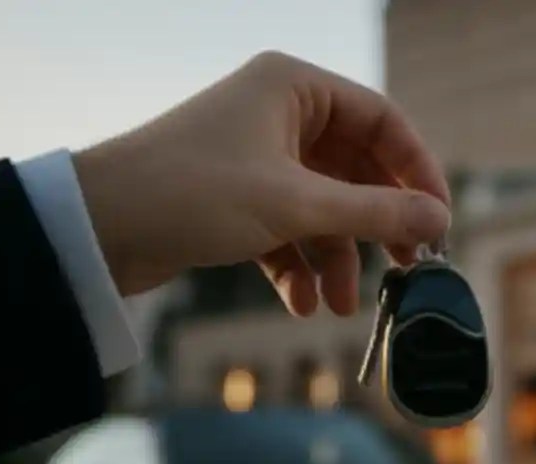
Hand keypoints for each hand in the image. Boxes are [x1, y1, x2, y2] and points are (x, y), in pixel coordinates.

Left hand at [72, 51, 450, 316]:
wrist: (95, 228)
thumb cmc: (193, 194)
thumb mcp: (297, 207)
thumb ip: (376, 214)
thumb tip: (440, 221)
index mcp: (294, 87)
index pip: (382, 120)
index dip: (417, 171)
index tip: (438, 220)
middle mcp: (278, 113)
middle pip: (355, 169)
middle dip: (376, 227)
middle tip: (408, 268)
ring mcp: (256, 156)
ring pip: (322, 206)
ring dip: (337, 258)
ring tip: (341, 305)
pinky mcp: (235, 197)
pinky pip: (287, 228)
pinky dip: (299, 265)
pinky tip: (301, 302)